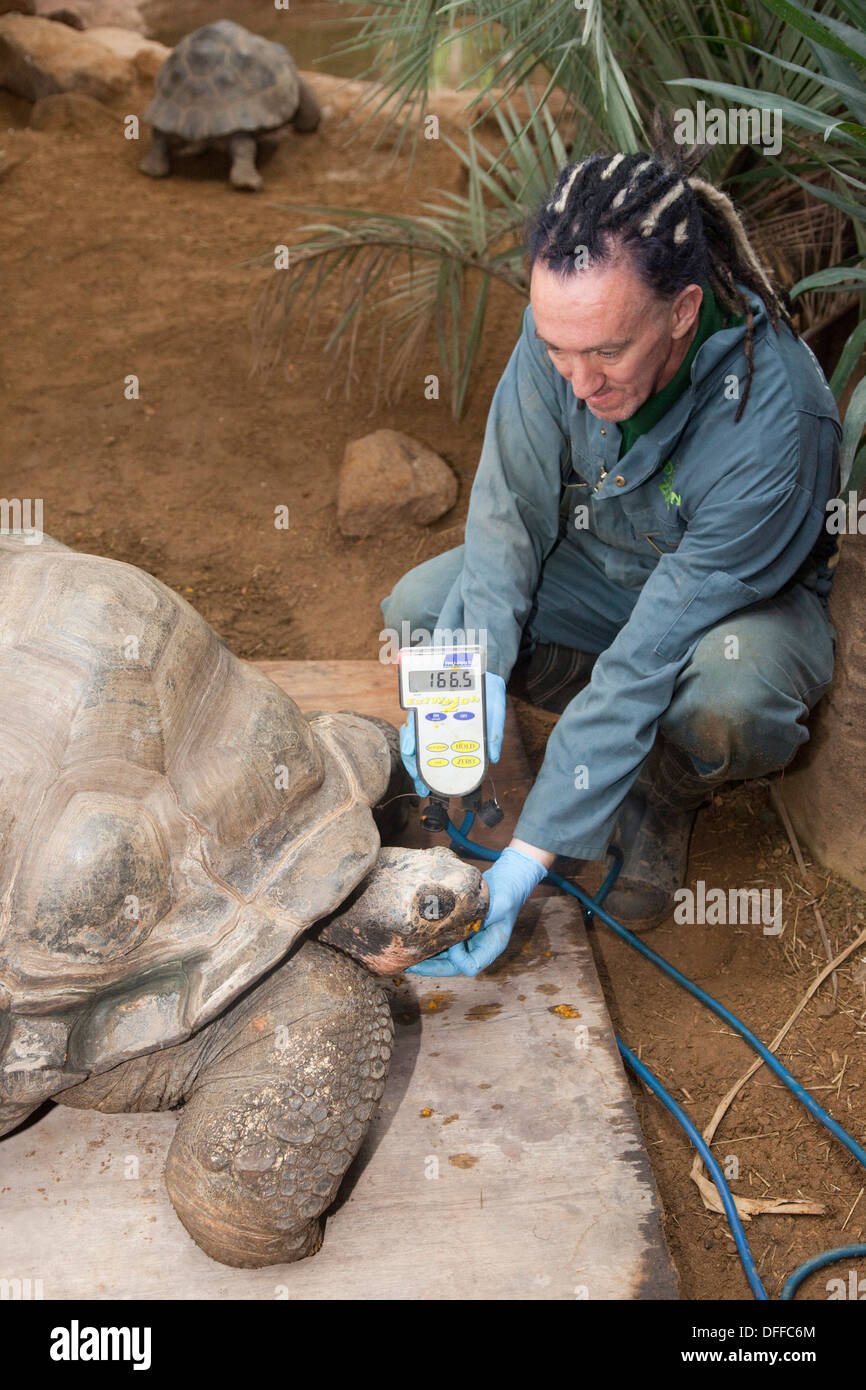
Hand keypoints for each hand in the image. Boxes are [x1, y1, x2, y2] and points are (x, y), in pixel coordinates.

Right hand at [399, 671, 507, 791]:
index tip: (410, 750)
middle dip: (413, 764)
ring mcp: (435, 724)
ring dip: (418, 769)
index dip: (410, 736)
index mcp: (439, 704)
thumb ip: (495, 727)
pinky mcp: (443, 733)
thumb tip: (493, 757)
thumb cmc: (487, 689)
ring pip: (417, 746)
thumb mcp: (494, 703)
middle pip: (412, 739)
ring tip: (424, 788)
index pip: (416, 720)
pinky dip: (429, 765)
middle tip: (421, 785)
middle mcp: (432, 715)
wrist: (487, 680)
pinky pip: (430, 749)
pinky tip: (431, 779)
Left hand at [407, 845, 547, 976]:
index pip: (471, 966)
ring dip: (427, 957)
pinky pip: (443, 942)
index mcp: (491, 947)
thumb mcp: (499, 904)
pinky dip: (429, 943)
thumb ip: (481, 918)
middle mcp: (478, 948)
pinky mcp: (459, 929)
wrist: (507, 879)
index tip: (454, 940)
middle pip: (453, 967)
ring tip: (407, 955)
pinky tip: (414, 939)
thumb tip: (458, 929)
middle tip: (410, 964)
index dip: (458, 958)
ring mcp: (468, 940)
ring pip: (445, 957)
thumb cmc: (507, 892)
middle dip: (431, 967)